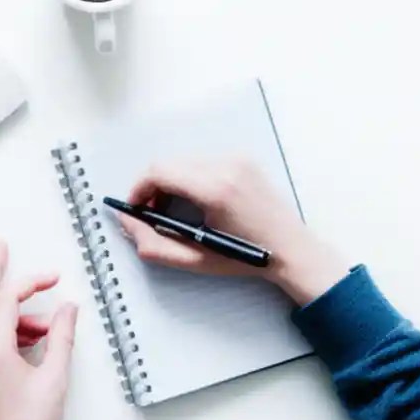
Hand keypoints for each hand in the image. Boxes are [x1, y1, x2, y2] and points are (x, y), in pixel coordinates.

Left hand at [0, 240, 77, 419]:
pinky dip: (2, 328)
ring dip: (7, 308)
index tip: (52, 278)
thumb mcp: (54, 379)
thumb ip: (63, 338)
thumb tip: (68, 311)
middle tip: (1, 248)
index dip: (31, 282)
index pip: (7, 298)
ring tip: (43, 323)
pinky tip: (29, 339)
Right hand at [116, 159, 347, 304]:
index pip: (159, 171)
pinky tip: (196, 200)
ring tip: (173, 209)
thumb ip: (153, 244)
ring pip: (183, 161)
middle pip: (168, 163)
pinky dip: (190, 177)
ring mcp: (237, 159)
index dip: (138, 188)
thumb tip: (127, 222)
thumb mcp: (195, 260)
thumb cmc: (248, 258)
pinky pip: (202, 161)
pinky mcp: (243, 160)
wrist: (292, 250)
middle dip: (152, 186)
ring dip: (171, 181)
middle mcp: (226, 166)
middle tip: (151, 212)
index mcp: (215, 190)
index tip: (134, 207)